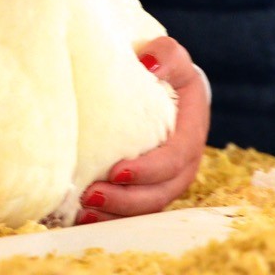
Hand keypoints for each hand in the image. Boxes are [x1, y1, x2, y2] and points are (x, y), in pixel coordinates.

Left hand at [78, 36, 210, 220]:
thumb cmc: (166, 69)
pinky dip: (111, 218)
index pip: (175, 159)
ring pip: (147, 207)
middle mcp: (183, 164)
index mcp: (191, 133)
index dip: (149, 170)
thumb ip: (166, 56)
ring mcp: (166, 180)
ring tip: (83, 213)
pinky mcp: (148, 188)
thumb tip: (148, 66)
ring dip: (116, 215)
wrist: (166, 85)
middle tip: (91, 196)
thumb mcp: (172, 56)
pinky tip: (82, 218)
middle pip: (161, 192)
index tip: (118, 170)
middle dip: (127, 200)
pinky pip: (134, 211)